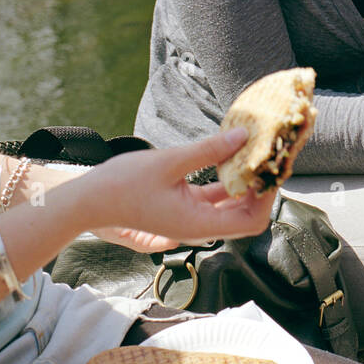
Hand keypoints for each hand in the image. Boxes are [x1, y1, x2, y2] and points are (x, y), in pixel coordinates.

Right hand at [76, 129, 275, 251]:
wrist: (90, 200)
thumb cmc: (123, 184)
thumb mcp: (169, 162)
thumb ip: (208, 151)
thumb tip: (243, 137)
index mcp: (197, 224)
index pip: (251, 220)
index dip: (267, 196)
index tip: (273, 167)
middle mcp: (199, 226)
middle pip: (245, 215)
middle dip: (261, 187)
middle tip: (270, 156)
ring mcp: (191, 218)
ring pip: (231, 205)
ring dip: (245, 182)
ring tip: (255, 151)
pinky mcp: (183, 207)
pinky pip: (214, 197)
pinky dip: (226, 179)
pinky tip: (231, 154)